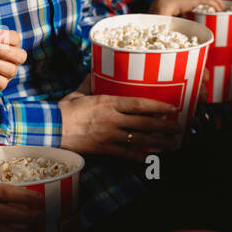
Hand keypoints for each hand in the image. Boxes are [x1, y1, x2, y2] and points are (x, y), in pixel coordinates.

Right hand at [58, 92, 181, 159]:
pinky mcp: (103, 148)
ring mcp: (109, 135)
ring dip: (159, 142)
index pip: (139, 103)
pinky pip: (126, 153)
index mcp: (107, 102)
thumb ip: (88, 84)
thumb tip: (92, 74)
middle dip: (165, 126)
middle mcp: (112, 119)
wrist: (50, 128)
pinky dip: (139, 155)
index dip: (158, 106)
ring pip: (139, 139)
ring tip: (173, 144)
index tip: (173, 108)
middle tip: (180, 128)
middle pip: (145, 123)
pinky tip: (150, 157)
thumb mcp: (77, 94)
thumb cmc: (63, 110)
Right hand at [152, 0, 223, 15]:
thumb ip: (180, 8)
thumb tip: (183, 16)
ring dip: (218, 2)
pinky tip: (219, 10)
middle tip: (219, 6)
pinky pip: (210, 0)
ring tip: (221, 9)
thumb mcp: (173, 5)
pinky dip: (216, 5)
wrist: (161, 5)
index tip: (210, 4)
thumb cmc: (163, 7)